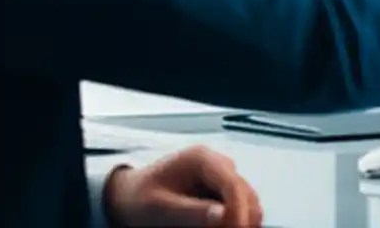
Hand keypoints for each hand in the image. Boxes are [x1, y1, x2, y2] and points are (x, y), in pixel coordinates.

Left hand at [103, 146, 262, 226]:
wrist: (130, 196)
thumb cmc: (139, 199)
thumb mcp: (160, 208)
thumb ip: (191, 211)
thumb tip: (224, 215)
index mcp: (201, 159)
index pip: (232, 183)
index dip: (238, 209)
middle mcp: (218, 164)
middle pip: (246, 193)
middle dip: (241, 217)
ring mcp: (223, 177)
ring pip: (249, 201)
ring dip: (241, 220)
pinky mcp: (224, 191)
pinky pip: (241, 207)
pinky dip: (236, 221)